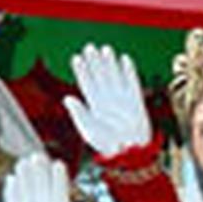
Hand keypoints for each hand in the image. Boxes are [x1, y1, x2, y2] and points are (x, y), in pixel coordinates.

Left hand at [2, 153, 91, 201]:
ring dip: (23, 178)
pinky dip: (10, 194)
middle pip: (39, 192)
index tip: (58, 164)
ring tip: (23, 163)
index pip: (58, 197)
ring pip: (23, 197)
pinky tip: (10, 181)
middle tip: (37, 156)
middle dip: (38, 172)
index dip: (58, 179)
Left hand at [62, 44, 152, 158]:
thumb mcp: (88, 130)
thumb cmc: (107, 145)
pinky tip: (124, 59)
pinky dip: (129, 71)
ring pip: (114, 76)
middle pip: (100, 76)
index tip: (76, 58)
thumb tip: (67, 97)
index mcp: (94, 106)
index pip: (86, 84)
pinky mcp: (136, 101)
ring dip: (110, 63)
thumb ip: (79, 113)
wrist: (129, 154)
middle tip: (89, 48)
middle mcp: (107, 100)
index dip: (81, 71)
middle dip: (95, 62)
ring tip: (105, 49)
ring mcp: (121, 99)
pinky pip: (132, 82)